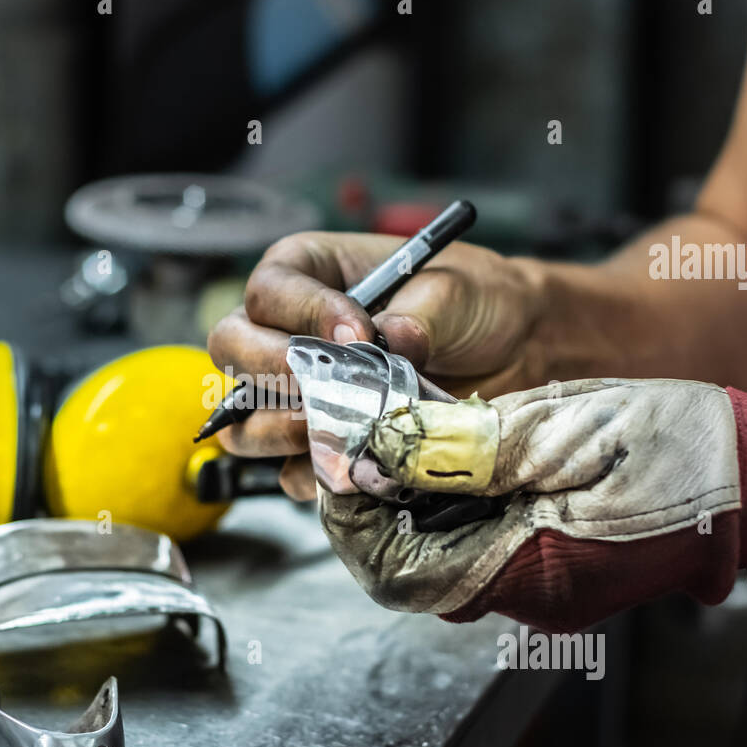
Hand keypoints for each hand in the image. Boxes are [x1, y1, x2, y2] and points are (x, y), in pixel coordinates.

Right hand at [206, 231, 544, 499]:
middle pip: (231, 350)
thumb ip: (419, 313)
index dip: (303, 314)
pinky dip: (320, 474)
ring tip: (341, 427)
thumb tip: (392, 340)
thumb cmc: (473, 301)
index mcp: (307, 273)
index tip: (357, 336)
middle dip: (271, 373)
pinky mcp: (321, 445)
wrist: (514, 350)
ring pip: (244, 420)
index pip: (270, 291)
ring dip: (282, 431)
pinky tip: (360, 462)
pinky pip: (291, 473)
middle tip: (324, 388)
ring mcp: (296, 393)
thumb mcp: (453, 291)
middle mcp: (285, 330)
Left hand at [319, 379, 743, 631]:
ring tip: (406, 432)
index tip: (339, 457)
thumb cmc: (676, 449)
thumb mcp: (556, 434)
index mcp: (525, 577)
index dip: (351, 515)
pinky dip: (454, 499)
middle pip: (410, 562)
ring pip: (441, 550)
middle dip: (378, 499)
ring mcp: (542, 587)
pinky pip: (480, 541)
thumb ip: (460, 451)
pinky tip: (454, 451)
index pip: (393, 572)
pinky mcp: (554, 566)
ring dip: (414, 495)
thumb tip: (380, 453)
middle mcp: (526, 598)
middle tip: (367, 434)